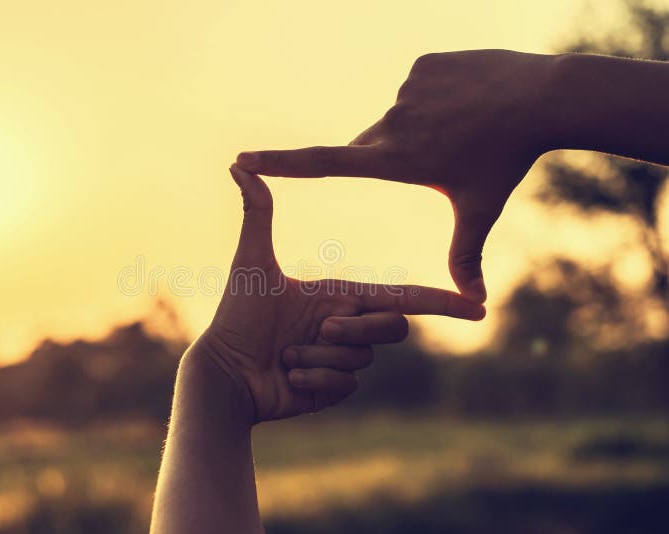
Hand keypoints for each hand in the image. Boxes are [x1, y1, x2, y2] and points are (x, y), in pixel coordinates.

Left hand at [197, 165, 484, 423]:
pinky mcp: (334, 388)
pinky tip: (289, 376)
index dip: (441, 302)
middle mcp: (347, 325)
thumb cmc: (236, 317)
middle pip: (392, 328)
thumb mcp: (252, 263)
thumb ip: (257, 214)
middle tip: (322, 329)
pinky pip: (347, 385)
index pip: (402, 297)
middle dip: (358, 328)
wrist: (224, 373)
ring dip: (321, 356)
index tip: (477, 306)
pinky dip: (316, 379)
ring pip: (363, 359)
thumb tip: (239, 164)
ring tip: (287, 355)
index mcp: (339, 295)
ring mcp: (342, 359)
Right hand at [236, 50, 560, 302]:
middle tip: (443, 154)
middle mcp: (391, 125)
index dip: (280, 163)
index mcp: (395, 161)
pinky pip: (418, 87)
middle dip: (398, 156)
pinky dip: (435, 97)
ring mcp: (406, 91)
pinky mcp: (421, 66)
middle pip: (375, 146)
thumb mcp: (480, 210)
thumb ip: (467, 256)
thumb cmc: (504, 161)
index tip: (244, 157)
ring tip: (464, 128)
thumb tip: (477, 304)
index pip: (323, 163)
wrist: (540, 97)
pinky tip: (467, 101)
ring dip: (422, 126)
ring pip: (401, 116)